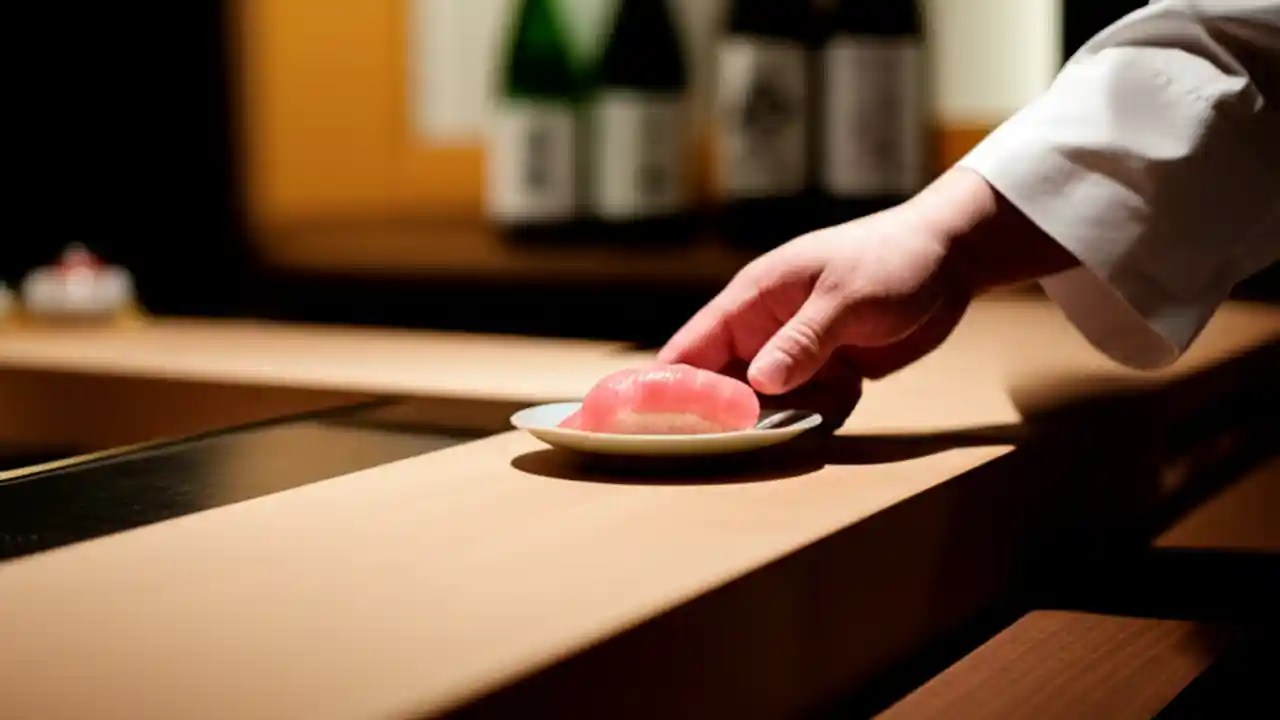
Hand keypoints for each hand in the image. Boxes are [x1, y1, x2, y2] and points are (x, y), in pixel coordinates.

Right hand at [659, 168, 1076, 405]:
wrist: (951, 259)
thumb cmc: (892, 261)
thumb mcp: (846, 300)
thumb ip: (802, 341)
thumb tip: (758, 384)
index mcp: (752, 301)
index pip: (692, 349)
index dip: (674, 390)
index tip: (666, 432)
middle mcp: (764, 331)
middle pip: (723, 387)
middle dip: (728, 419)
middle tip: (735, 450)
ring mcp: (796, 354)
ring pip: (767, 406)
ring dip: (782, 421)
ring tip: (802, 423)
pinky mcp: (828, 372)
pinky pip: (809, 409)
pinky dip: (821, 416)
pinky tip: (844, 402)